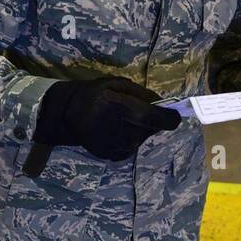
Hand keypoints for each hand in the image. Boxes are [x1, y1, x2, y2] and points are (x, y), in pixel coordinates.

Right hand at [33, 76, 179, 161]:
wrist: (65, 115)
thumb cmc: (93, 94)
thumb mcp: (115, 84)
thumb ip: (141, 93)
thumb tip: (163, 103)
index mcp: (118, 108)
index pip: (153, 117)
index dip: (170, 118)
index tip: (176, 115)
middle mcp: (118, 130)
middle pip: (151, 130)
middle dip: (154, 121)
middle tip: (141, 112)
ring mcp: (114, 146)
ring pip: (142, 139)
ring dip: (141, 130)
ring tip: (124, 120)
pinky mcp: (110, 156)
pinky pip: (131, 148)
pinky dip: (130, 139)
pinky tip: (117, 131)